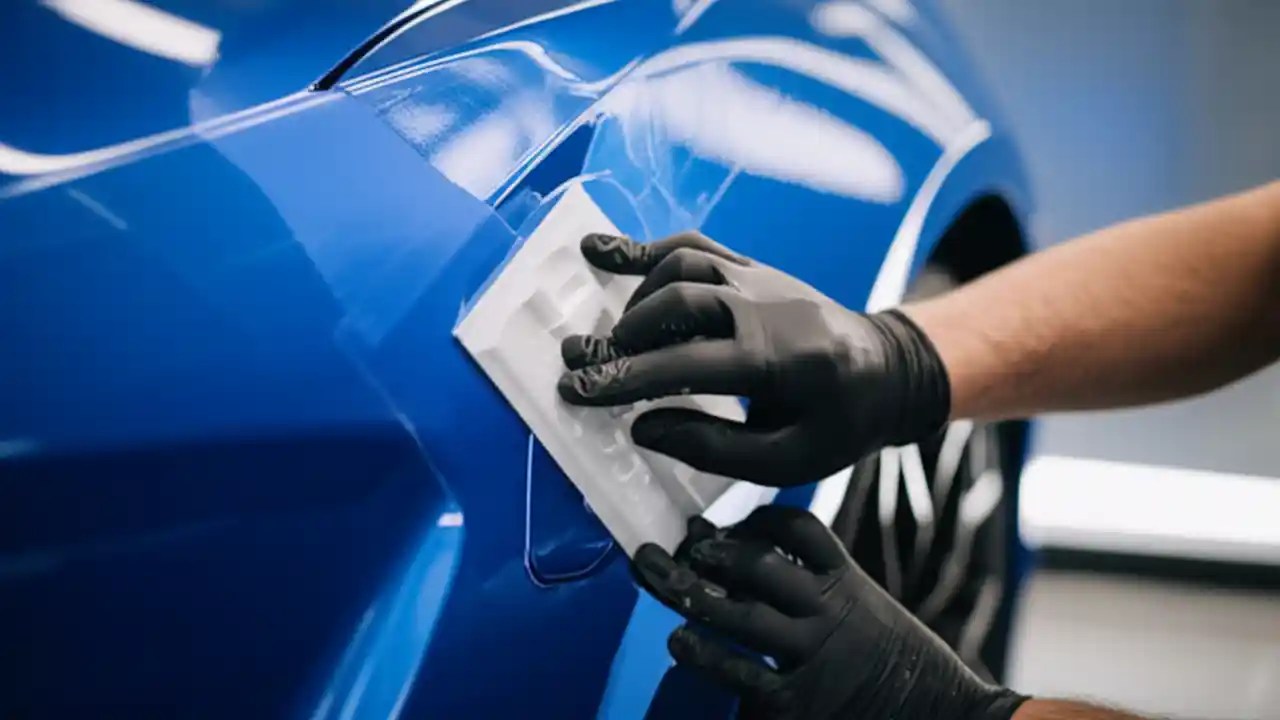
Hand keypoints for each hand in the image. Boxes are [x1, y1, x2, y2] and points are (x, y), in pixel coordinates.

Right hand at [557, 231, 950, 485]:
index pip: (686, 365)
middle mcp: (765, 307)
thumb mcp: (789, 461)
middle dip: (622, 337)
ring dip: (635, 300)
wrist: (888, 370)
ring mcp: (758, 278)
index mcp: (779, 361)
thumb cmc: (839, 423)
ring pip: (682, 267)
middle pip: (678, 305)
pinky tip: (603, 252)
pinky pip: (694, 246)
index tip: (576, 391)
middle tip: (580, 364)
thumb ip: (713, 449)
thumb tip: (642, 428)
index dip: (626, 378)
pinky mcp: (752, 267)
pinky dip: (645, 249)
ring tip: (610, 338)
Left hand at [632, 506, 1026, 719]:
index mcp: (844, 581)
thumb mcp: (858, 607)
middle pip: (758, 566)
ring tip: (659, 579)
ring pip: (740, 616)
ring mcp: (811, 656)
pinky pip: (742, 674)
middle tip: (671, 548)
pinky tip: (680, 642)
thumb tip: (719, 545)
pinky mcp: (797, 703)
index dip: (754, 520)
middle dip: (710, 552)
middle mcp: (826, 611)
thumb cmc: (882, 660)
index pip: (797, 532)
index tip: (723, 524)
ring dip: (693, 595)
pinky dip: (706, 655)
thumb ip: (802, 580)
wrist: (937, 716)